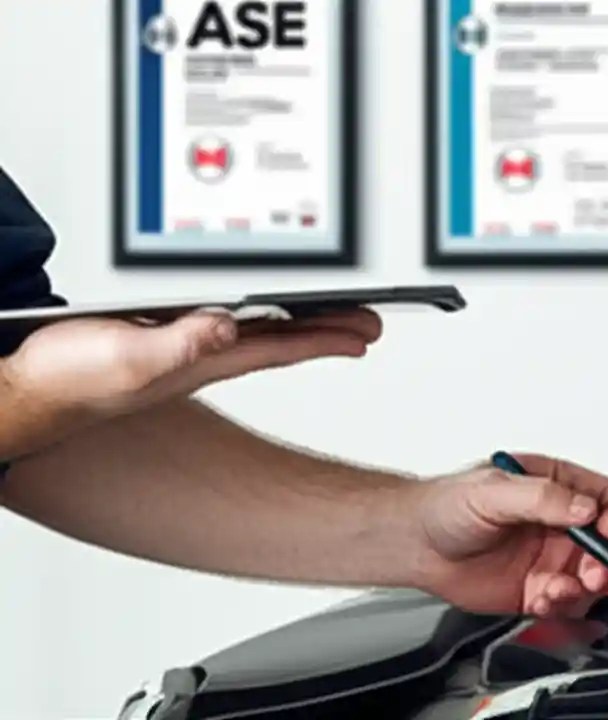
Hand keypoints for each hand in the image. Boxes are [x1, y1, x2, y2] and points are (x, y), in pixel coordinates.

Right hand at [0, 309, 381, 456]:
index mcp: (205, 358)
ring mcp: (183, 347)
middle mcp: (202, 353)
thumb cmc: (69, 383)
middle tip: (370, 323)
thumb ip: (177, 344)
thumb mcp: (127, 359)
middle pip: (282, 336)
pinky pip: (221, 320)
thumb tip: (225, 328)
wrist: (24, 388)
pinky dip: (248, 313)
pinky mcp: (159, 335)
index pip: (284, 344)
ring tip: (332, 316)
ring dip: (297, 322)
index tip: (368, 331)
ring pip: (256, 328)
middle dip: (328, 328)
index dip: (329, 336)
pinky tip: (253, 313)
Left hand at [415, 454, 607, 617]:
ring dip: (585, 589)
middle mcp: (561, 523)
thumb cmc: (447, 506)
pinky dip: (562, 605)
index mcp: (558, 487)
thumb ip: (542, 497)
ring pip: (594, 578)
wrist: (417, 545)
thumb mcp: (493, 490)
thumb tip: (585, 508)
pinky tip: (542, 599)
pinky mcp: (540, 589)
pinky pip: (568, 603)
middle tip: (591, 574)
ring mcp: (553, 558)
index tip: (607, 534)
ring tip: (557, 589)